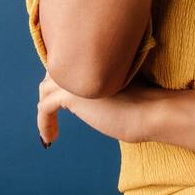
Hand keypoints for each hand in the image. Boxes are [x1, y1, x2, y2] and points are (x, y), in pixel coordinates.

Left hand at [37, 69, 160, 146]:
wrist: (150, 111)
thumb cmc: (144, 103)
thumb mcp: (118, 87)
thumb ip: (101, 85)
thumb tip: (89, 101)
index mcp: (95, 55)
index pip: (68, 63)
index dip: (63, 79)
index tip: (63, 100)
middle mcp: (81, 61)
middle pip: (53, 74)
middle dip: (52, 92)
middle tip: (53, 113)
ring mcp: (73, 75)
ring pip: (46, 90)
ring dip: (45, 108)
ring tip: (50, 129)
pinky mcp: (68, 94)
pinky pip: (45, 108)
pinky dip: (44, 124)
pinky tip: (50, 139)